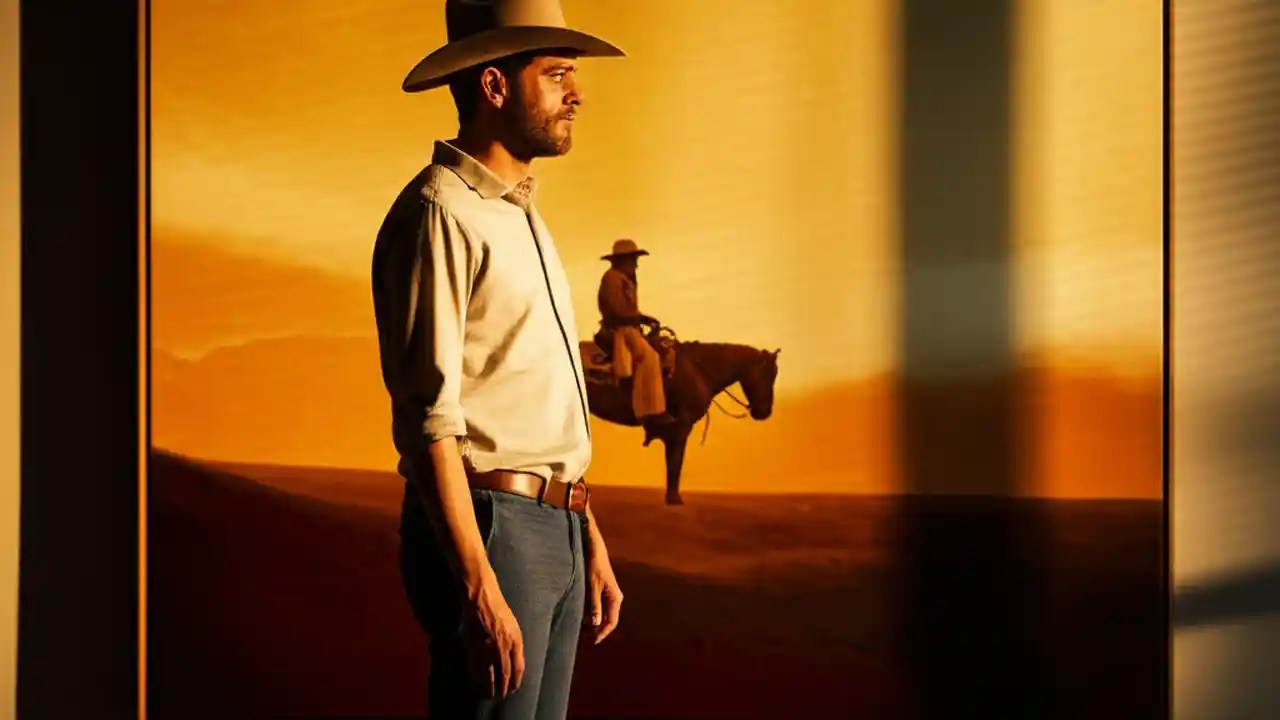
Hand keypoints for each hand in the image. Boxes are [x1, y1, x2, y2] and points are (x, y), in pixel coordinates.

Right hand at [461, 579, 524, 697]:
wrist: (482, 597)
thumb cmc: (498, 608)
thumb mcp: (513, 626)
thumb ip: (514, 643)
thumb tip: (512, 661)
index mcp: (516, 640)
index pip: (519, 667)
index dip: (516, 681)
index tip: (513, 688)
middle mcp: (503, 646)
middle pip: (505, 674)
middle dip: (503, 687)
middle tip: (500, 695)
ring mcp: (488, 647)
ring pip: (489, 674)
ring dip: (489, 687)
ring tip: (488, 694)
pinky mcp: (473, 646)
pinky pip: (475, 667)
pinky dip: (476, 677)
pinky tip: (476, 682)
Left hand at [585, 546, 623, 643]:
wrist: (594, 548)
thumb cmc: (594, 565)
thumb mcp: (592, 586)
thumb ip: (594, 604)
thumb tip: (595, 623)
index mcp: (615, 598)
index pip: (611, 621)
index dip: (603, 633)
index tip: (593, 641)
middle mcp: (615, 598)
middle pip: (608, 619)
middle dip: (598, 629)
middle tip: (585, 638)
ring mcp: (609, 594)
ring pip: (603, 613)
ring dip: (594, 622)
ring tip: (582, 628)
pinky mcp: (603, 591)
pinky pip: (599, 606)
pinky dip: (592, 613)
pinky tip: (582, 615)